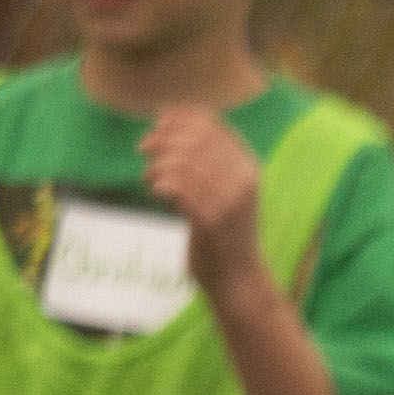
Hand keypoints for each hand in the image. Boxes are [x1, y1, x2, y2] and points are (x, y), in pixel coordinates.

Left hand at [137, 104, 261, 274]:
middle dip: (163, 139)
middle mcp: (243, 179)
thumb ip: (204, 157)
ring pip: (183, 162)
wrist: (238, 277)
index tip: (158, 124)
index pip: (212, 126)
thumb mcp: (223, 187)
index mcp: (249, 166)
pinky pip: (177, 187)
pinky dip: (160, 184)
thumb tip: (166, 117)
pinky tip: (156, 192)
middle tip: (144, 149)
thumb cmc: (223, 231)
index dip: (180, 118)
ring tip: (149, 177)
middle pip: (194, 140)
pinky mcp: (211, 220)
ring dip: (158, 164)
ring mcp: (229, 200)